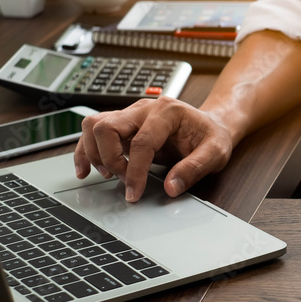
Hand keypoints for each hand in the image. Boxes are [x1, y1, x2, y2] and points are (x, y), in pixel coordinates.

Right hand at [74, 97, 234, 202]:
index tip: (134, 193)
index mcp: (167, 111)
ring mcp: (131, 115)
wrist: (211, 125)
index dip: (135, 171)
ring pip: (94, 125)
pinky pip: (94, 132)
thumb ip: (195, 169)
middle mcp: (144, 108)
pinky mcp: (124, 125)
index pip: (141, 142)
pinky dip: (86, 150)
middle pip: (106, 126)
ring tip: (106, 175)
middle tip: (123, 179)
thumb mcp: (215, 152)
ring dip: (93, 153)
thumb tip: (171, 188)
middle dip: (110, 158)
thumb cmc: (211, 136)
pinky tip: (85, 169)